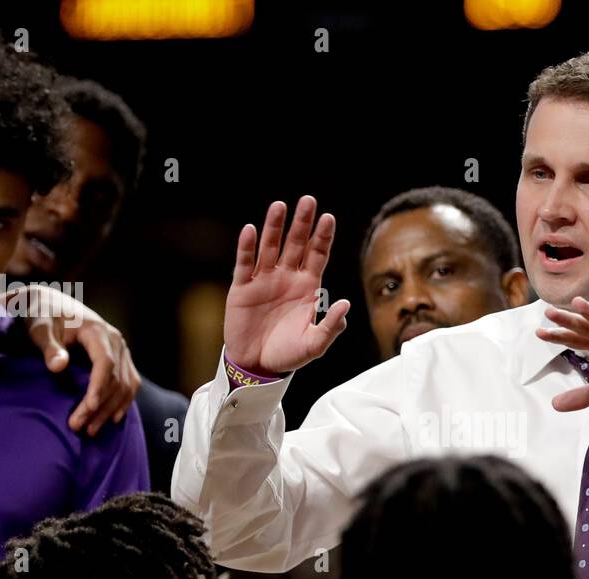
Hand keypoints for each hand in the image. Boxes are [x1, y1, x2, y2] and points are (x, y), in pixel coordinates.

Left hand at [0, 284, 140, 436]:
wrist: (51, 303)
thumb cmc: (42, 315)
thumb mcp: (38, 328)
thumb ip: (48, 347)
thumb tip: (59, 366)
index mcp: (97, 331)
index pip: (106, 363)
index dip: (98, 388)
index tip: (87, 409)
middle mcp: (116, 340)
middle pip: (117, 379)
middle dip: (100, 406)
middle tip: (79, 427)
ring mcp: (121, 350)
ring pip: (126, 385)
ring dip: (111, 409)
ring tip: (92, 429)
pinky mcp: (121, 358)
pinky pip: (129, 383)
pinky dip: (122, 402)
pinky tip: (112, 418)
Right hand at [224, 196, 349, 374]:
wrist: (257, 366)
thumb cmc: (289, 355)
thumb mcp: (315, 345)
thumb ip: (331, 326)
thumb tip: (345, 304)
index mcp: (307, 287)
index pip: (318, 255)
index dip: (322, 237)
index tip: (328, 218)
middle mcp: (287, 278)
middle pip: (296, 244)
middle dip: (302, 223)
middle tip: (308, 201)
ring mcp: (264, 280)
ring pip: (270, 248)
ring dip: (274, 227)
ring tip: (279, 206)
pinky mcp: (242, 288)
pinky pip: (245, 264)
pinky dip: (247, 247)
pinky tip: (251, 230)